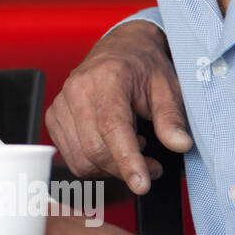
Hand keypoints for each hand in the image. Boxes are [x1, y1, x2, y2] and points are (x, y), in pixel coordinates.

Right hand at [45, 19, 191, 194]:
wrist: (120, 49)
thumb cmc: (143, 67)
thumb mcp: (167, 87)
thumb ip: (171, 117)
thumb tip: (180, 144)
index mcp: (107, 78)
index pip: (112, 127)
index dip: (126, 160)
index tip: (142, 185)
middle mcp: (77, 90)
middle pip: (93, 149)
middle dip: (124, 169)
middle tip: (152, 167)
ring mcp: (61, 104)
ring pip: (80, 159)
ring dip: (109, 169)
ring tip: (132, 152)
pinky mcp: (54, 117)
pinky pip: (71, 157)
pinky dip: (93, 163)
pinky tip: (110, 146)